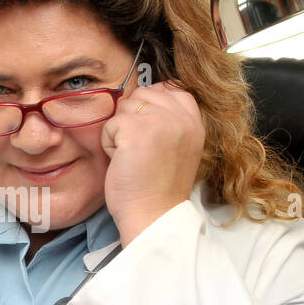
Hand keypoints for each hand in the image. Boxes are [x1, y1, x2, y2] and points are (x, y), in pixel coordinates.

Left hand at [100, 79, 203, 244]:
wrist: (154, 217)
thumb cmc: (159, 188)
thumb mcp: (180, 147)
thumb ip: (171, 120)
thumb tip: (144, 97)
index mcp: (194, 121)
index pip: (170, 87)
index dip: (151, 106)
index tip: (150, 135)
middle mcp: (180, 118)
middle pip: (142, 94)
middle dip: (133, 120)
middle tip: (141, 151)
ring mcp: (159, 122)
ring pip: (124, 107)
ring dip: (120, 132)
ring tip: (133, 157)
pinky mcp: (135, 131)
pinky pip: (110, 124)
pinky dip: (109, 144)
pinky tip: (124, 162)